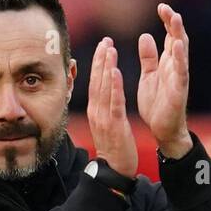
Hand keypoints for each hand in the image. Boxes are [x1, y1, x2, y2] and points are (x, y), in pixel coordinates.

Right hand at [86, 37, 137, 175]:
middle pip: (97, 81)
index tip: (102, 46)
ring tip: (109, 48)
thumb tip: (102, 95)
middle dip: (101, 59)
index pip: (95, 83)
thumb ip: (103, 109)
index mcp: (95, 111)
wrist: (113, 170)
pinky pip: (115, 102)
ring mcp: (104, 118)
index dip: (97, 64)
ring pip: (104, 88)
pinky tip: (116, 71)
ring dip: (106, 67)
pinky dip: (114, 86)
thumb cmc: (113, 148)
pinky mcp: (115, 125)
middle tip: (105, 40)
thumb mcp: (105, 125)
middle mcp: (96, 112)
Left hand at [138, 3, 192, 158]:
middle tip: (165, 7)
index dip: (167, 21)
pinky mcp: (179, 89)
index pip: (170, 36)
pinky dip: (180, 58)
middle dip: (173, 22)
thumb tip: (146, 35)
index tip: (160, 6)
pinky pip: (181, 71)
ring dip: (179, 34)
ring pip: (181, 51)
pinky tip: (178, 45)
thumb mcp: (149, 75)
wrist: (162, 129)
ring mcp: (179, 76)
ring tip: (175, 18)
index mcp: (167, 62)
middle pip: (177, 38)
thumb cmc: (157, 103)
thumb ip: (148, 57)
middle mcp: (175, 66)